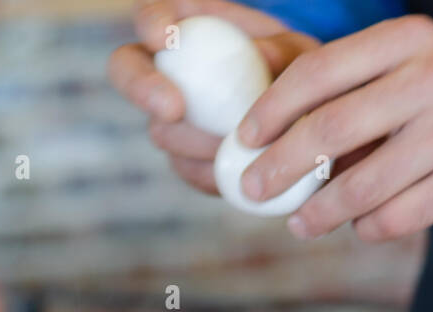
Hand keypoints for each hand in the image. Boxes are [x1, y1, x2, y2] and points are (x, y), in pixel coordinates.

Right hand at [108, 0, 318, 193]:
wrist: (307, 124)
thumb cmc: (300, 73)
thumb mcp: (301, 55)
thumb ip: (283, 52)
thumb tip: (261, 57)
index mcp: (189, 28)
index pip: (151, 16)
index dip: (150, 24)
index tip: (164, 40)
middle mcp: (169, 71)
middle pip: (126, 69)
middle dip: (143, 89)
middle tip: (173, 110)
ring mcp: (172, 119)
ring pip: (161, 130)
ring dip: (192, 142)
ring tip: (236, 146)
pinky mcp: (187, 159)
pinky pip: (187, 170)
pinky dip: (212, 174)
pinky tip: (241, 173)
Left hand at [236, 14, 432, 240]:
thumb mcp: (413, 58)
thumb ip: (356, 82)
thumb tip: (273, 125)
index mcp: (406, 41)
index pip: (319, 71)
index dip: (272, 108)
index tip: (244, 137)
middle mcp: (430, 80)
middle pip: (331, 129)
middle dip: (281, 165)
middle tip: (254, 188)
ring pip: (363, 185)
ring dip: (319, 211)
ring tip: (298, 223)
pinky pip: (398, 217)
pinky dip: (368, 227)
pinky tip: (358, 225)